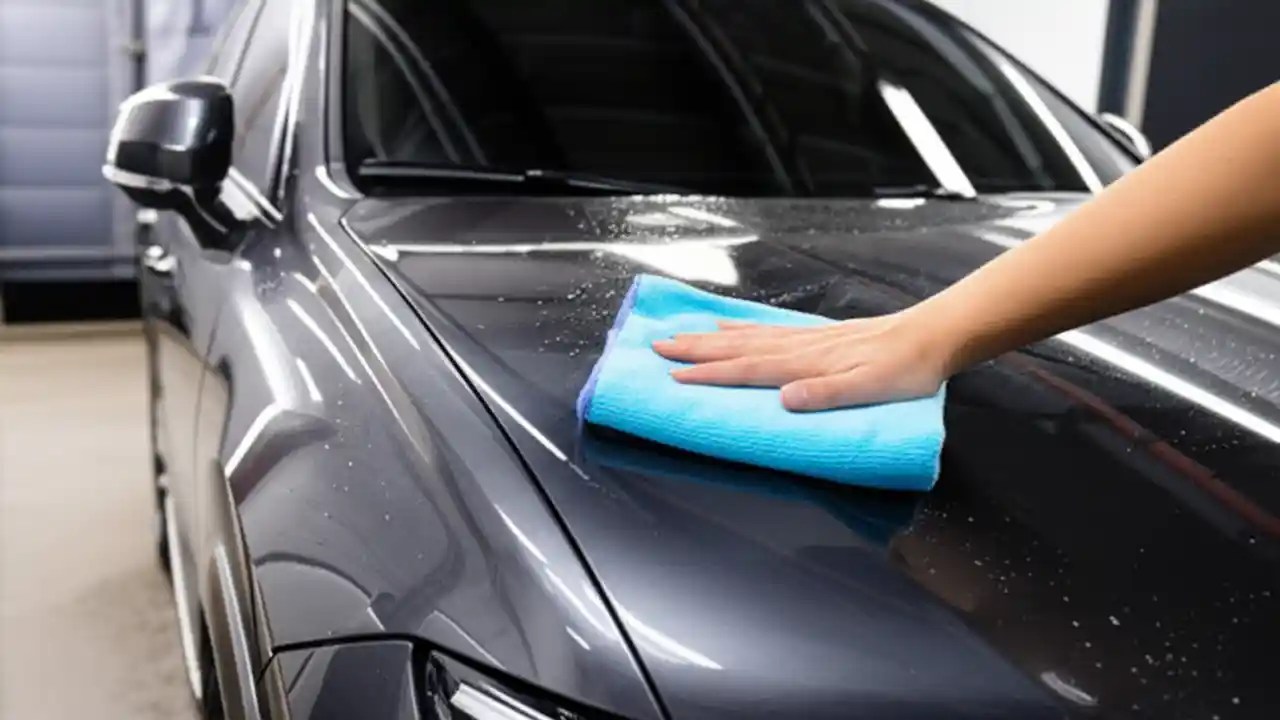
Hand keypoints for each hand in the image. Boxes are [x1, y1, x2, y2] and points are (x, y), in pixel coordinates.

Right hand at [651, 312, 950, 410]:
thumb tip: (784, 399)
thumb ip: (827, 394)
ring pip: (747, 337)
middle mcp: (799, 348)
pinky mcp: (815, 335)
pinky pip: (766, 329)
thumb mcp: (871, 388)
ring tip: (679, 335)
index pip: (749, 370)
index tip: (674, 374)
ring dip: (710, 339)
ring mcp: (805, 339)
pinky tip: (726, 326)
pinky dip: (740, 328)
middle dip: (696, 350)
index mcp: (808, 364)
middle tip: (657, 347)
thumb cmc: (905, 370)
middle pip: (737, 349)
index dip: (711, 374)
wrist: (931, 336)